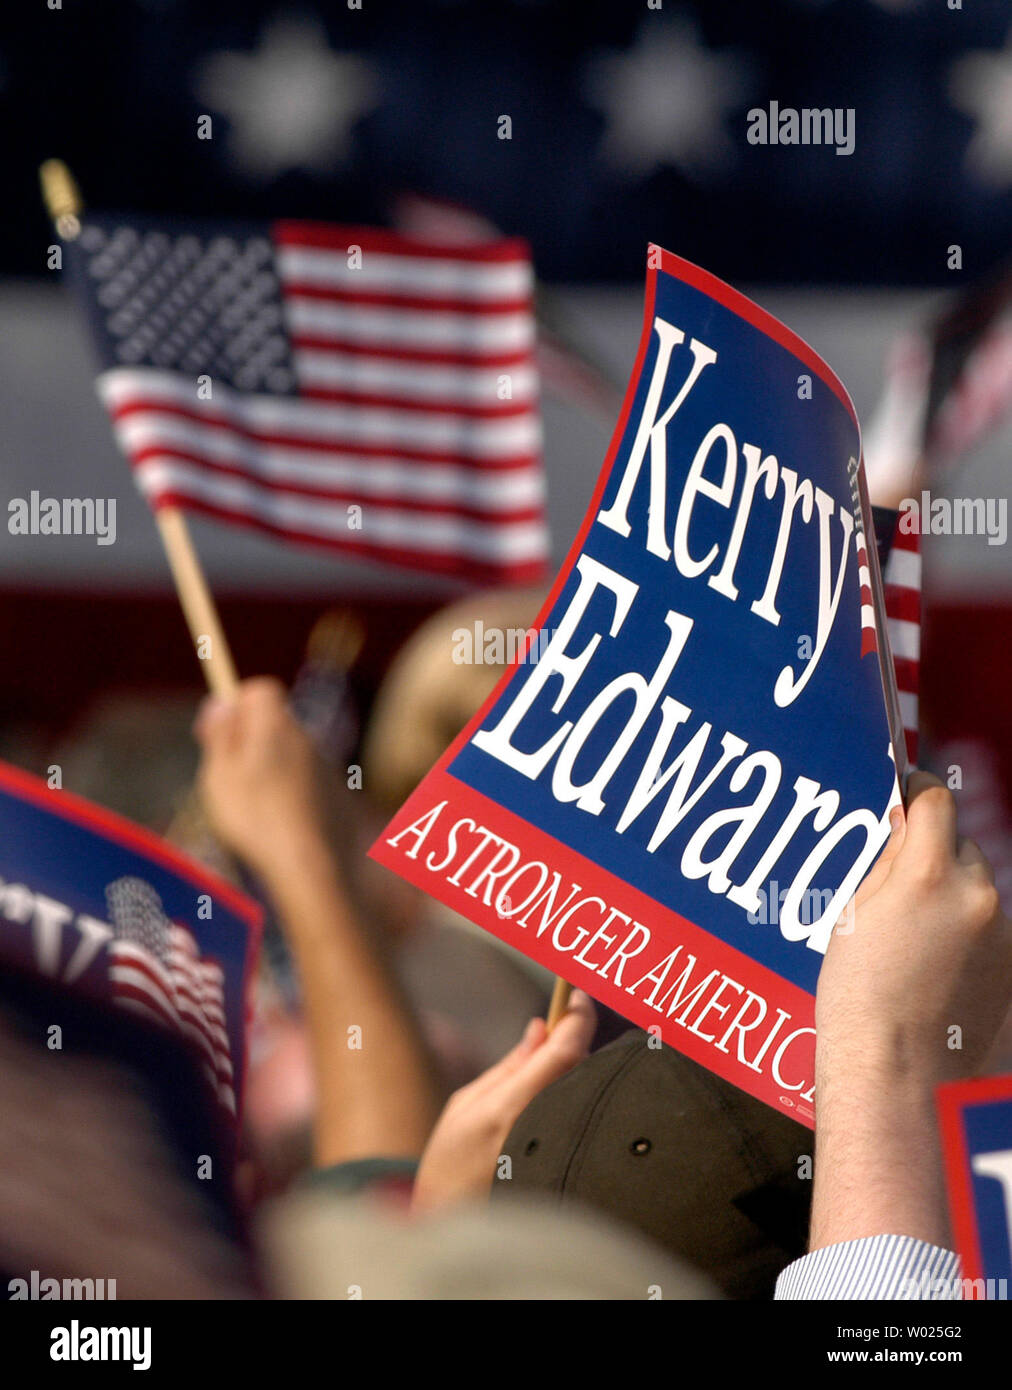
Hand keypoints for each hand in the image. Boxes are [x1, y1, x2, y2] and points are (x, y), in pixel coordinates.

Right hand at [194, 678, 325, 881]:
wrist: (308, 863)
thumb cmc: (255, 817)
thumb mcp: (220, 773)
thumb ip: (221, 734)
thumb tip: (221, 702)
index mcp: (276, 726)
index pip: (261, 690)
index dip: (237, 703)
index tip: (214, 730)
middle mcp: (306, 739)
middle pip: (274, 722)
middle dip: (249, 738)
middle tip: (225, 772)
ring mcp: (325, 767)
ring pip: (289, 753)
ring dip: (268, 767)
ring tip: (248, 804)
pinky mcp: (335, 794)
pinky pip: (304, 780)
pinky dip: (288, 791)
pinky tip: (275, 821)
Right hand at [411, 990, 596, 1214]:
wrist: (452, 1228)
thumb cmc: (450, 1163)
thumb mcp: (467, 1104)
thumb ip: (510, 1065)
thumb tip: (541, 1028)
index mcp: (511, 1108)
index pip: (565, 1052)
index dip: (579, 1018)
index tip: (580, 997)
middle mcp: (542, 1130)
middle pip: (582, 1070)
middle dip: (575, 1046)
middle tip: (561, 1035)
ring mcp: (558, 1154)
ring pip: (585, 1094)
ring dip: (575, 1076)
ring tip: (545, 1083)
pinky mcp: (569, 1171)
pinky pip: (583, 1121)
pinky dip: (576, 1102)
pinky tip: (555, 1111)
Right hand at [817, 771, 1011, 1087]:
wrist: (899, 1070)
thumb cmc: (860, 996)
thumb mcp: (855, 915)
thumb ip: (887, 864)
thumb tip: (903, 828)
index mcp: (927, 876)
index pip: (935, 803)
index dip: (919, 787)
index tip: (908, 785)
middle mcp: (975, 896)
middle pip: (961, 844)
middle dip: (934, 850)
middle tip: (899, 872)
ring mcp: (1000, 931)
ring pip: (977, 886)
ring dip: (952, 891)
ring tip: (913, 929)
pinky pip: (988, 924)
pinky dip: (966, 928)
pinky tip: (935, 959)